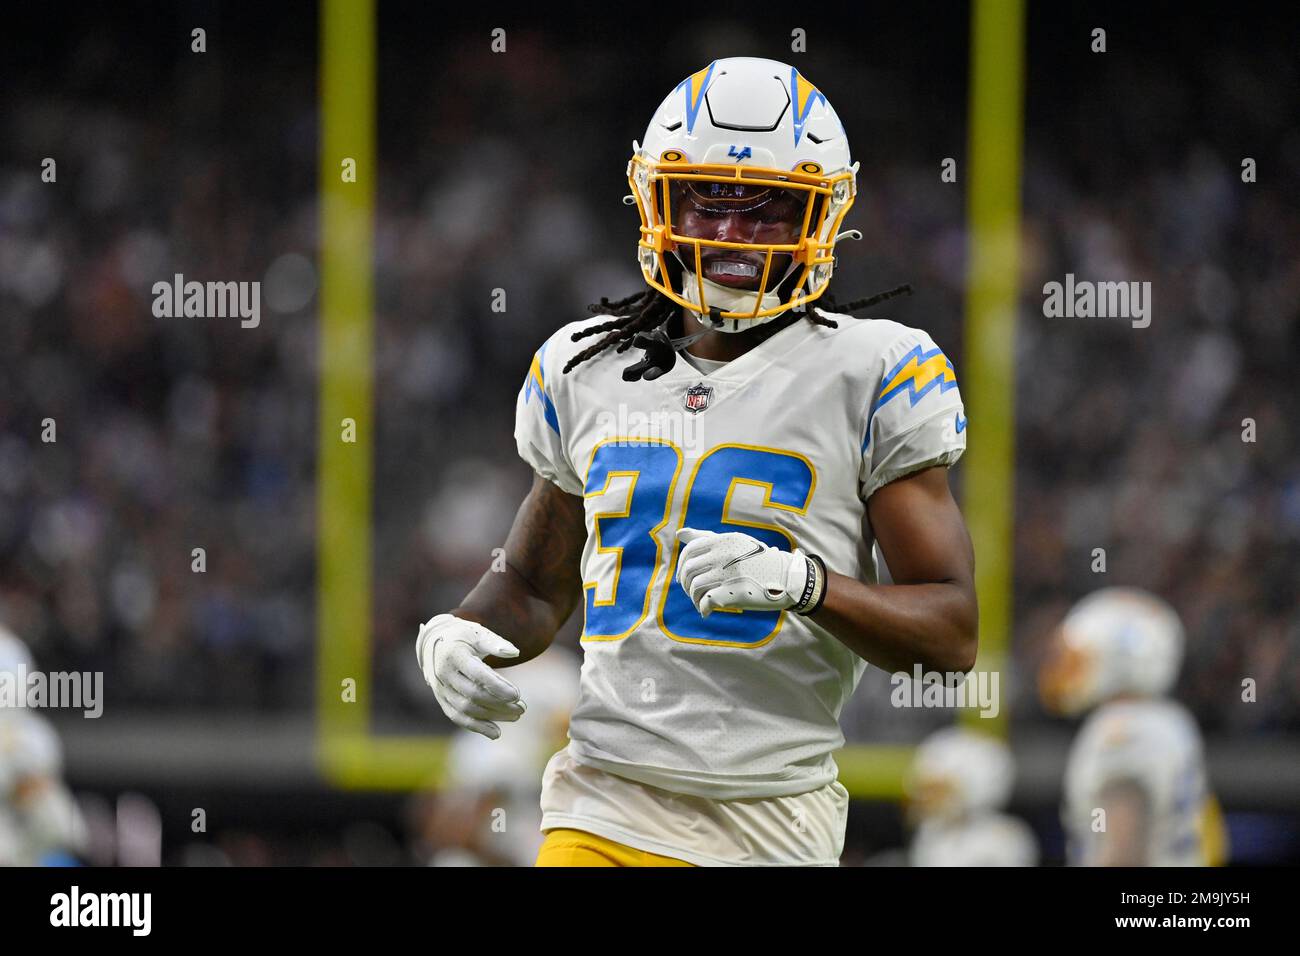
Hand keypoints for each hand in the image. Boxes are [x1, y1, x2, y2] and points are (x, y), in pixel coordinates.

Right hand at [415, 614, 525, 738]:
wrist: (434, 643)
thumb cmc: (462, 636)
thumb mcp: (478, 633)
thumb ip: (496, 643)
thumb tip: (515, 653)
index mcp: (453, 654)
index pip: (477, 674)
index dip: (497, 686)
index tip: (517, 694)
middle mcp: (444, 674)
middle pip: (473, 695)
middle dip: (500, 704)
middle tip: (522, 707)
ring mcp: (440, 689)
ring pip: (466, 709)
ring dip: (493, 716)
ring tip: (516, 716)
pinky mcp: (441, 699)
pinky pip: (457, 717)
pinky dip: (476, 726)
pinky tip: (496, 732)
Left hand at [674, 528, 811, 617]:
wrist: (788, 578)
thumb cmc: (758, 560)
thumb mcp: (735, 542)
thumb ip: (705, 537)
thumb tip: (679, 533)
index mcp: (723, 541)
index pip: (689, 552)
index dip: (682, 567)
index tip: (684, 578)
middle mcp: (725, 555)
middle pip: (689, 571)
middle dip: (686, 585)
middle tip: (693, 594)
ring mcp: (730, 573)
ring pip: (695, 587)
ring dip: (694, 599)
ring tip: (701, 604)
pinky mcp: (736, 592)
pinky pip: (707, 602)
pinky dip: (703, 609)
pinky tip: (707, 612)